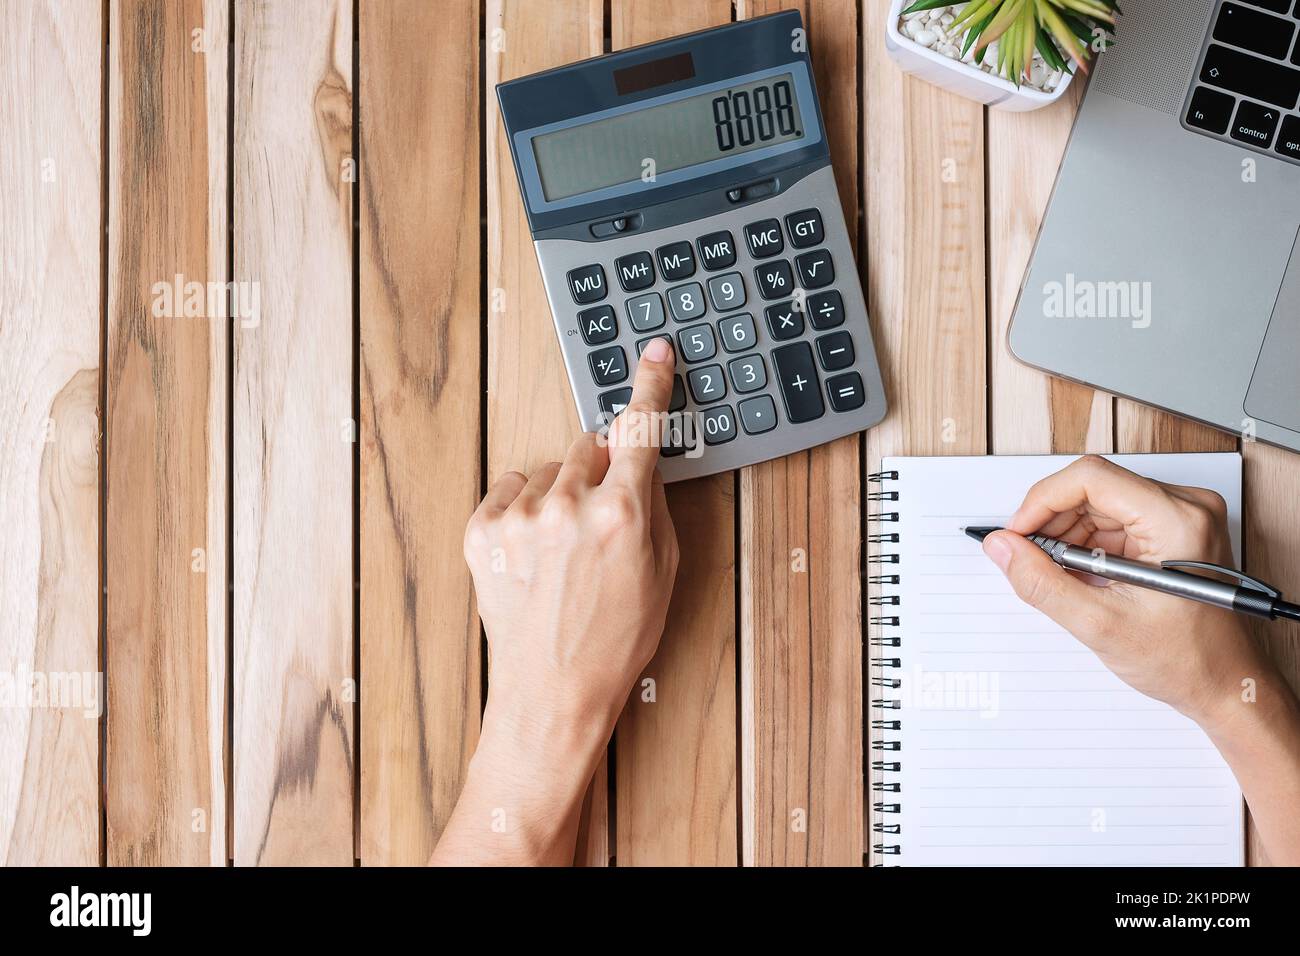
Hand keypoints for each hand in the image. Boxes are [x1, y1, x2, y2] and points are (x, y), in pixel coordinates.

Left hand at [466, 336, 678, 731]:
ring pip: (549, 470)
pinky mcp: (481, 530)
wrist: (551, 691)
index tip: (652, 354)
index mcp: (621, 514)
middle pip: (588, 447)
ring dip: (558, 495)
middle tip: (600, 521)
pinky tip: (533, 550)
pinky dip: (523, 509)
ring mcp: (519, 517)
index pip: (640, 430)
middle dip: (598, 472)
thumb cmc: (613, 640)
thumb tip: (640, 461)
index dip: (650, 386)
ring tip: (561, 551)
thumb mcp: (663, 573)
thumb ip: (652, 505)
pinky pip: (510, 489)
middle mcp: (568, 506)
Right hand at [982, 455, 1270, 727]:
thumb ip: (1042, 583)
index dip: (1042, 501)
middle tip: (1030, 558)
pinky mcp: (1175, 529)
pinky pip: (1115, 518)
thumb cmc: (1190, 660)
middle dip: (1052, 521)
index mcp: (1178, 521)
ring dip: (1068, 534)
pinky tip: (1083, 574)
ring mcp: (1183, 516)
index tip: (1018, 532)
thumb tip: (1004, 548)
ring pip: (1100, 502)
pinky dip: (1088, 543)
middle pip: (1093, 487)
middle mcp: (1186, 508)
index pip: (1091, 478)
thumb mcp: (1101, 625)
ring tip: (1060, 575)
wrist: (1228, 684)